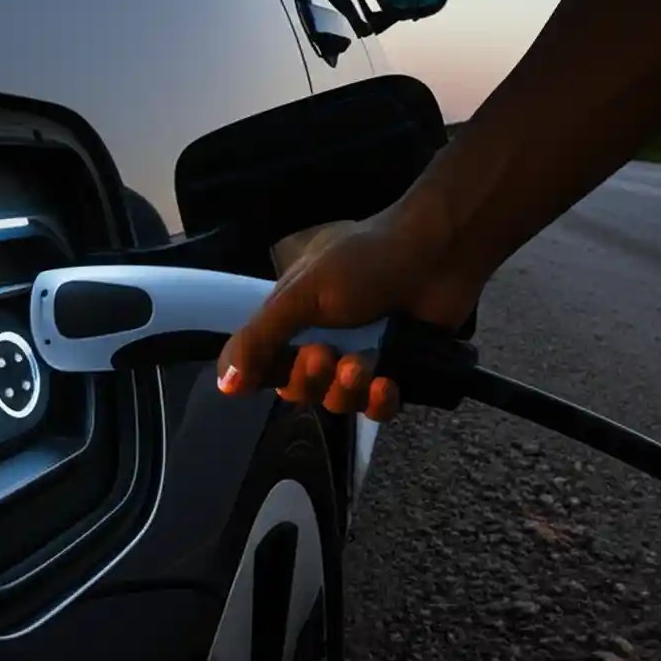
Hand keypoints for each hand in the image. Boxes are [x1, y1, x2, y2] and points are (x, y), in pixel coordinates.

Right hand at [215, 206, 485, 420]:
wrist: (436, 253)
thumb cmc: (366, 262)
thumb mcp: (302, 293)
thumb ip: (260, 338)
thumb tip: (224, 383)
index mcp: (296, 316)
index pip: (265, 362)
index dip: (265, 373)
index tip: (269, 372)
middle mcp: (326, 338)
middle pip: (300, 388)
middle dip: (309, 379)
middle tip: (325, 355)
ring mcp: (363, 356)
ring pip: (338, 401)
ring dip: (346, 389)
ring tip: (361, 364)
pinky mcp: (399, 371)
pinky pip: (378, 407)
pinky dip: (379, 401)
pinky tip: (385, 383)